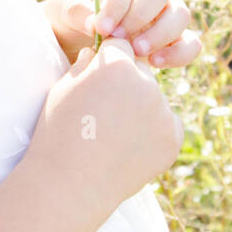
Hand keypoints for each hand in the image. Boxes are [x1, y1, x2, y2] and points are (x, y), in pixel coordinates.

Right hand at [24, 38, 184, 231]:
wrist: (70, 185)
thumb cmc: (58, 133)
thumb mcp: (62, 89)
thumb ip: (84, 65)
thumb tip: (96, 51)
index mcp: (116, 65)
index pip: (120, 46)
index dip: (106, 62)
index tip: (96, 80)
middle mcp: (146, 83)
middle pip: (141, 72)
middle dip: (127, 84)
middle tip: (104, 112)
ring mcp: (163, 112)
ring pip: (154, 99)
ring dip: (140, 108)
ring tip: (113, 135)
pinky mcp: (173, 139)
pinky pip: (167, 125)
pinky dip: (153, 133)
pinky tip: (127, 148)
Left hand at [42, 0, 201, 68]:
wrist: (77, 34)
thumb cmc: (71, 12)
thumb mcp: (63, 7)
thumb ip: (77, 11)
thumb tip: (96, 25)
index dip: (116, 3)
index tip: (101, 28)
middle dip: (140, 15)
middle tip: (118, 38)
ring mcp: (164, 10)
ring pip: (180, 14)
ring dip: (160, 34)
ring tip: (136, 52)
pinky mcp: (172, 36)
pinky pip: (190, 42)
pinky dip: (179, 53)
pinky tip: (154, 64)